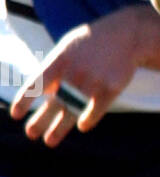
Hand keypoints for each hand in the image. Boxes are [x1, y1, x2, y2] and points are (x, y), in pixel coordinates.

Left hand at [9, 8, 146, 145]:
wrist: (125, 35)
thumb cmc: (91, 43)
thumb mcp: (67, 48)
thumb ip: (55, 69)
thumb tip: (40, 91)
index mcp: (59, 61)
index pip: (36, 84)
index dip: (24, 100)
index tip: (15, 114)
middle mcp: (73, 73)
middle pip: (53, 103)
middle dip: (39, 121)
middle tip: (30, 134)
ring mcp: (92, 82)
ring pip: (72, 112)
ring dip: (58, 129)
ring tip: (49, 141)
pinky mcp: (110, 89)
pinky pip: (94, 111)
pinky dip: (87, 121)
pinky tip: (82, 126)